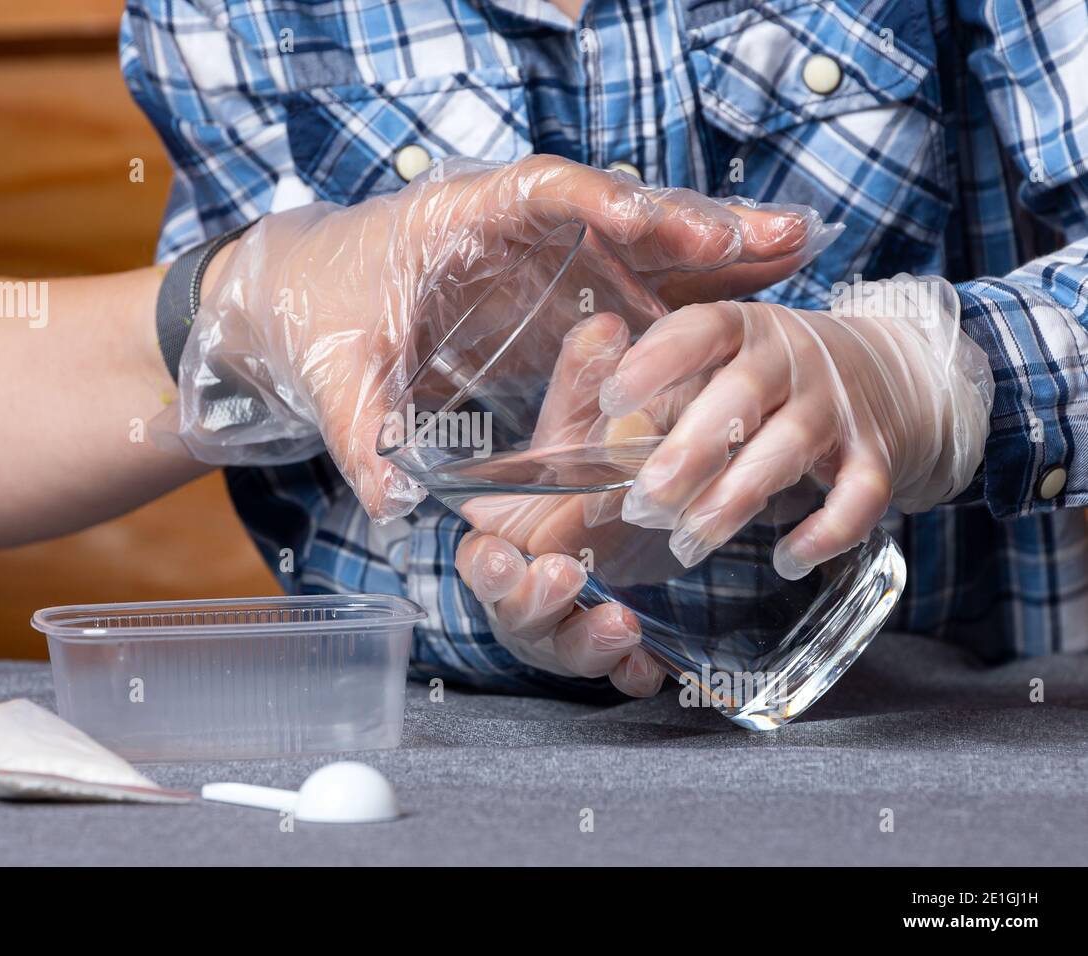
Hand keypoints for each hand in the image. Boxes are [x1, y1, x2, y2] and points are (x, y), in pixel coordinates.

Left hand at [172, 155, 836, 521]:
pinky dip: (701, 277)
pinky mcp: (566, 282)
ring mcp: (548, 250)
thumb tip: (388, 501)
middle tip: (761, 236)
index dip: (591, 200)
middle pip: (614, 207)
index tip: (639, 218)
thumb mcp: (336, 368)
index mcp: (459, 217)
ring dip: (715, 243)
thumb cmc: (325, 315)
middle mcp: (518, 225)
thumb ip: (361, 426)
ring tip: (795, 246)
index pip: (537, 189)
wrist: (314, 293)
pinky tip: (768, 281)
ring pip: (644, 238)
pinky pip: (643, 273)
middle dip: (684, 220)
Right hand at [452, 312, 669, 694]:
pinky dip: (630, 675)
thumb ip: (580, 390)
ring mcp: (563, 629)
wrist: (597, 537)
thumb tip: (604, 325)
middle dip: (534, 601)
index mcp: (503, 543)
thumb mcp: (573, 436)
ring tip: (621, 624)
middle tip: (563, 577)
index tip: (496, 555)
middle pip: (514, 614)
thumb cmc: (569, 486)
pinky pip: (616, 677)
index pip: (479, 559)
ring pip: (563, 649)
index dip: (483, 564)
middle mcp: (524, 593)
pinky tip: (652, 670)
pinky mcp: (605, 652)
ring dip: (587, 642)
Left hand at [602, 276, 993, 577]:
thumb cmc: (774, 379)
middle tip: (642, 504)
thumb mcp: (721, 365)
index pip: (700, 329)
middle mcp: (794, 357)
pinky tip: (786, 560)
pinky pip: (858, 497)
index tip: (610, 402)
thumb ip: (660, 397)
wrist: (897, 372)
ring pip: (788, 449)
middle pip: (739, 397)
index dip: (654, 362)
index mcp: (744, 327)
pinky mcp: (880, 453)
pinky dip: (825, 533)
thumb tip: (593, 445)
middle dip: (687, 454)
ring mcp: (840, 404)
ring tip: (688, 544)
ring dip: (735, 500)